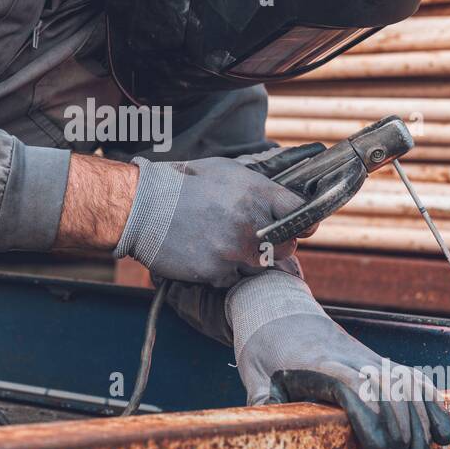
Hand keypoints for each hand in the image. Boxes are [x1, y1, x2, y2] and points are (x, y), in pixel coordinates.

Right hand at [113, 149, 310, 287]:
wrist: (144, 207)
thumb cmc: (183, 184)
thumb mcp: (226, 170)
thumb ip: (258, 184)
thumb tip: (283, 189)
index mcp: (257, 193)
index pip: (302, 212)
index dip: (305, 220)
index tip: (302, 224)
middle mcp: (252, 223)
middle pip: (289, 245)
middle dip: (278, 243)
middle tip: (258, 237)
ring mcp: (235, 250)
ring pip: (261, 265)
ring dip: (249, 259)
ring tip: (226, 244)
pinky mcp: (218, 271)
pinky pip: (233, 278)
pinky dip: (224, 271)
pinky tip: (207, 254)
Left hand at [229, 270, 449, 448]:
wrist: (279, 312)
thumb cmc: (265, 347)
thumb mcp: (253, 372)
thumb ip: (260, 401)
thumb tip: (257, 430)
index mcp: (321, 365)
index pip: (360, 392)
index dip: (376, 426)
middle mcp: (353, 360)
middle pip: (392, 396)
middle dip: (401, 439)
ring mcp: (370, 359)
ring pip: (410, 389)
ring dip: (422, 428)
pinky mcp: (379, 362)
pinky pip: (414, 380)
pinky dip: (432, 405)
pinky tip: (443, 434)